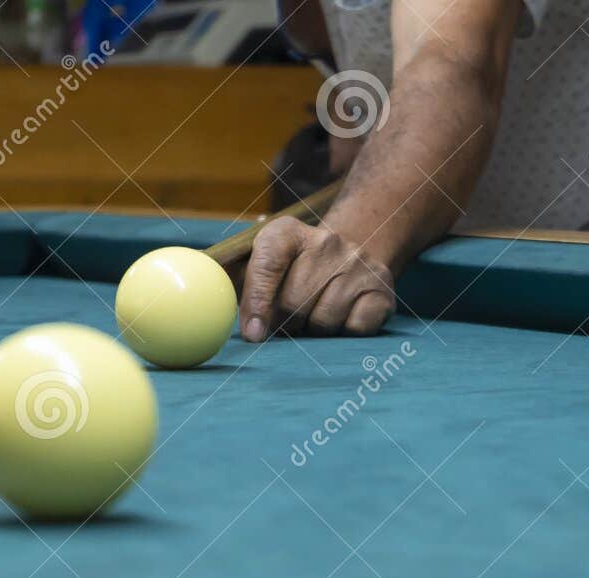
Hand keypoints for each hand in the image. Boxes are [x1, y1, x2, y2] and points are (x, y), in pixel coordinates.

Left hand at [239, 217, 395, 340]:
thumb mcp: (263, 258)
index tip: (253, 334)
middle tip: (282, 329)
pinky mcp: (380, 290)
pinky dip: (342, 334)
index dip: (257, 302)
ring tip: (312, 319)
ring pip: (323, 322)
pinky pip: (353, 330)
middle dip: (283, 325)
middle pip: (294, 303)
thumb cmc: (296, 266)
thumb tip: (208, 301)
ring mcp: (357, 266)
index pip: (267, 265)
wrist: (357, 248)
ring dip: (312, 332)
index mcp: (287, 232)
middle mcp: (326, 243)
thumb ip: (235, 279)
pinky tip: (339, 319)